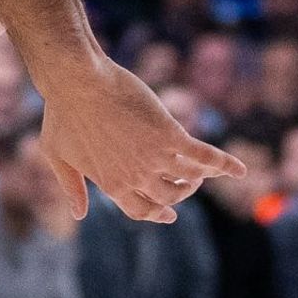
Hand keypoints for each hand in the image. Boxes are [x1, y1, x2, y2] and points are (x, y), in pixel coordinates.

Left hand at [33, 56, 238, 222]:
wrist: (78, 82)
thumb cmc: (62, 114)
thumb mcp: (57, 155)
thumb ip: (71, 187)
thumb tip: (79, 214)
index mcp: (111, 184)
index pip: (141, 210)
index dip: (158, 214)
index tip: (170, 215)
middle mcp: (136, 177)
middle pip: (169, 196)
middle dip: (180, 193)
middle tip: (188, 183)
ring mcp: (154, 158)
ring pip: (188, 179)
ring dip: (199, 177)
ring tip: (204, 171)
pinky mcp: (170, 136)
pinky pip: (204, 156)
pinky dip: (225, 165)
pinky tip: (240, 170)